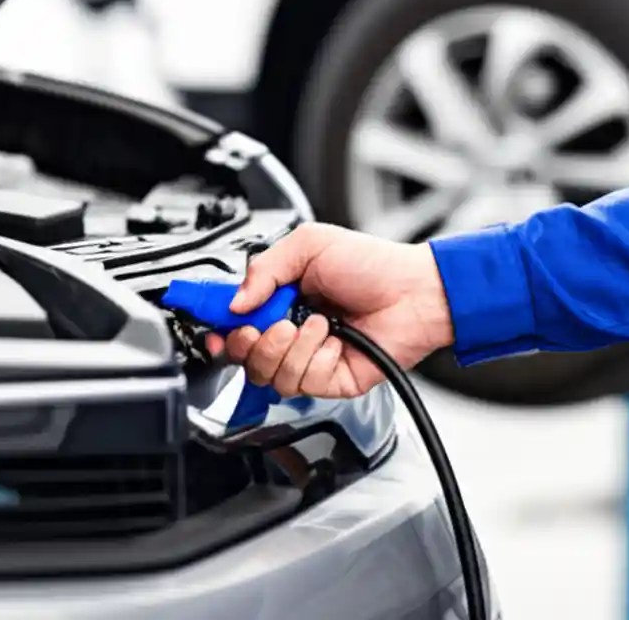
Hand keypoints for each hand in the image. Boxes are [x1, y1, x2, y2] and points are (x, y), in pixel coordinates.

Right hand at [208, 223, 453, 397]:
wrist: (414, 292)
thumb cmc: (373, 265)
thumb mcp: (309, 246)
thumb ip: (264, 269)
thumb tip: (235, 301)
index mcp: (282, 299)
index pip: (236, 321)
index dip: (219, 326)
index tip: (213, 323)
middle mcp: (292, 332)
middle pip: (244, 356)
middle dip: (246, 342)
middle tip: (263, 325)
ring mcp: (310, 358)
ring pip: (268, 373)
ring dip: (287, 346)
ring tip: (315, 322)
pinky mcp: (330, 381)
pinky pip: (300, 382)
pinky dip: (313, 358)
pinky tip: (332, 339)